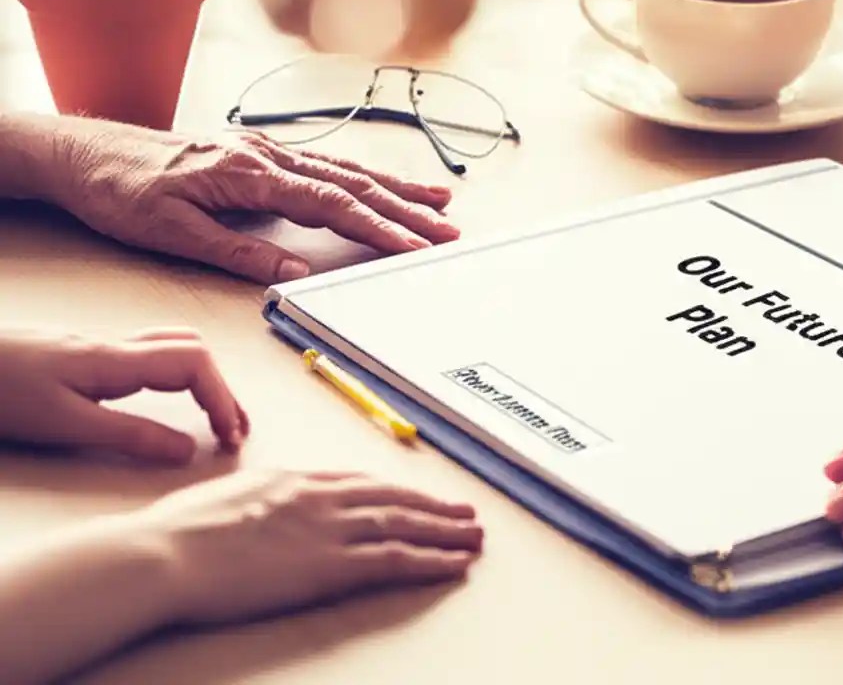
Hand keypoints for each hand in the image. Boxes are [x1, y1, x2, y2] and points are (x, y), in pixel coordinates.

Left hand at [0, 327, 244, 462]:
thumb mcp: (63, 424)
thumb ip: (129, 436)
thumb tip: (187, 451)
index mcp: (114, 360)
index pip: (196, 365)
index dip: (223, 400)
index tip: (228, 439)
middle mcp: (111, 345)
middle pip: (192, 349)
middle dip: (222, 388)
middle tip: (231, 430)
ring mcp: (94, 346)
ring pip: (169, 346)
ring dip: (201, 378)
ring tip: (209, 414)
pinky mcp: (77, 354)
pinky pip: (144, 354)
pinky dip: (173, 376)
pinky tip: (159, 399)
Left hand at [42, 114, 458, 283]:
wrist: (89, 154)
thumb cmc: (124, 193)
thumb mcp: (172, 233)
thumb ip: (237, 251)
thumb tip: (293, 272)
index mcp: (250, 175)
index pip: (330, 205)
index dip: (377, 229)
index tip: (413, 247)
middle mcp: (266, 157)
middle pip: (351, 185)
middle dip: (405, 210)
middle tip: (448, 232)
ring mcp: (267, 152)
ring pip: (345, 171)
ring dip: (396, 189)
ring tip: (440, 204)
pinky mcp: (261, 155)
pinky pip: (326, 165)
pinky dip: (364, 176)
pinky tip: (385, 183)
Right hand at [138, 469, 481, 624]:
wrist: (166, 553)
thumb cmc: (177, 533)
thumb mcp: (222, 499)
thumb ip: (253, 500)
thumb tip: (255, 509)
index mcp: (292, 479)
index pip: (358, 481)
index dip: (394, 489)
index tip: (416, 494)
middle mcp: (319, 497)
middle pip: (392, 497)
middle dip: (433, 506)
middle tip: (465, 512)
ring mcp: (329, 529)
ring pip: (404, 525)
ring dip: (445, 532)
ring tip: (474, 536)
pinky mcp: (332, 566)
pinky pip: (395, 560)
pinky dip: (431, 560)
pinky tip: (455, 563)